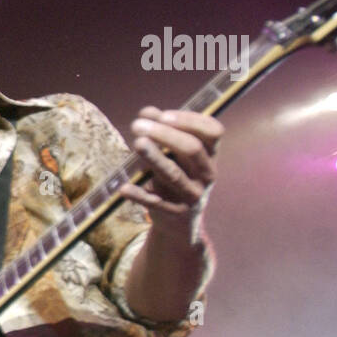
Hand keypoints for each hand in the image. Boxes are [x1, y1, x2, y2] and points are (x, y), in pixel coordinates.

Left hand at [121, 107, 221, 239]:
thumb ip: (163, 132)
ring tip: (136, 143)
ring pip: (174, 174)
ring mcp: (193, 195)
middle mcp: (207, 174)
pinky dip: (139, 195)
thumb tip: (147, 112)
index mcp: (210, 155)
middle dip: (164, 134)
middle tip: (136, 125)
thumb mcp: (175, 156)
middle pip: (192, 149)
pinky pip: (156, 203)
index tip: (163, 115)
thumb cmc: (177, 177)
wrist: (181, 224)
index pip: (212, 131)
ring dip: (154, 157)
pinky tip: (123, 188)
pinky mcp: (176, 213)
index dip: (189, 120)